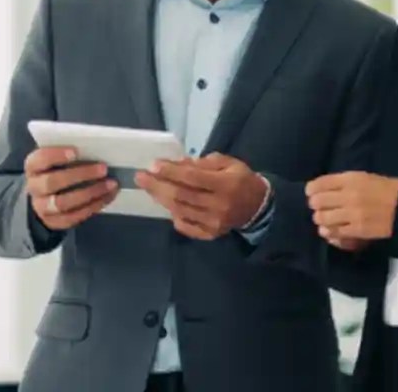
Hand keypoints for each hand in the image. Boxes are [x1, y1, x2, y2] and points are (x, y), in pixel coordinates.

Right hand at [25, 147, 118, 230]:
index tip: (75, 152)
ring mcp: (42, 207)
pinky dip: (93, 206)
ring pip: (62, 203)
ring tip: (110, 184)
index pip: (39, 159)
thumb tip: (96, 147)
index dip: (55, 155)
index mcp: (33, 166)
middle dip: (80, 175)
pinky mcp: (54, 222)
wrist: (46, 197)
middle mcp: (34, 187)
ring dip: (90, 193)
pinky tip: (107, 196)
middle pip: (51, 182)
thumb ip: (71, 153)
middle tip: (103, 169)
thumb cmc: (58, 170)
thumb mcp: (59, 158)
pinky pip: (73, 217)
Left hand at [136, 153, 267, 240]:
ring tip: (149, 188)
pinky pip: (186, 226)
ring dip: (161, 198)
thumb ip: (204, 162)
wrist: (258, 206)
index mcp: (226, 184)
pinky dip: (174, 215)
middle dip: (158, 185)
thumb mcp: (229, 163)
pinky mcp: (211, 234)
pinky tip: (167, 205)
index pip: (192, 177)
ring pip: (180, 210)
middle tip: (140, 177)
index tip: (153, 165)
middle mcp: (219, 205)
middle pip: (182, 195)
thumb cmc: (241, 179)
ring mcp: (214, 222)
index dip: (171, 171)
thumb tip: (178, 164)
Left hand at [305, 172, 397, 241]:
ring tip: (325, 221)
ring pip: (322, 219)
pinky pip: (335, 233)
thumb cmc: (386, 189)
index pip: (320, 183)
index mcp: (351, 179)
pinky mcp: (357, 230)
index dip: (311, 189)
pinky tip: (331, 232)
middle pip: (317, 202)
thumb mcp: (364, 178)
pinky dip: (330, 233)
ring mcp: (352, 214)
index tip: (310, 193)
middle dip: (315, 205)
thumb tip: (322, 189)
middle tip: (319, 208)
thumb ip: (344, 182)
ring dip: (321, 220)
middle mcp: (349, 195)